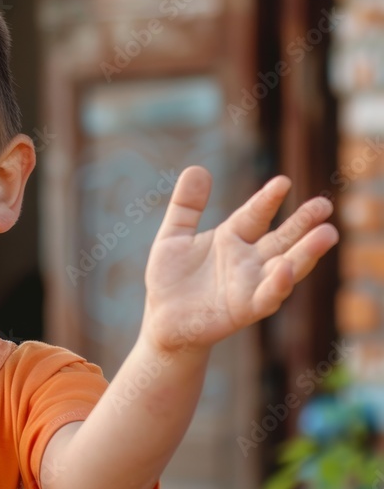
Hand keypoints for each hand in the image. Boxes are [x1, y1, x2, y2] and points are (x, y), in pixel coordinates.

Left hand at [142, 166, 337, 352]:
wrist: (162, 320)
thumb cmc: (170, 279)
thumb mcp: (173, 236)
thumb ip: (186, 205)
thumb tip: (197, 167)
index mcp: (232, 238)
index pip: (255, 214)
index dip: (268, 199)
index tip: (282, 182)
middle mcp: (248, 260)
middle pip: (282, 238)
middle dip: (304, 223)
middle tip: (324, 205)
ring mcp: (250, 284)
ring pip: (286, 266)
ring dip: (306, 253)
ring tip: (327, 234)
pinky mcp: (245, 309)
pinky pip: (267, 296)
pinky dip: (277, 284)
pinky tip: (284, 268)